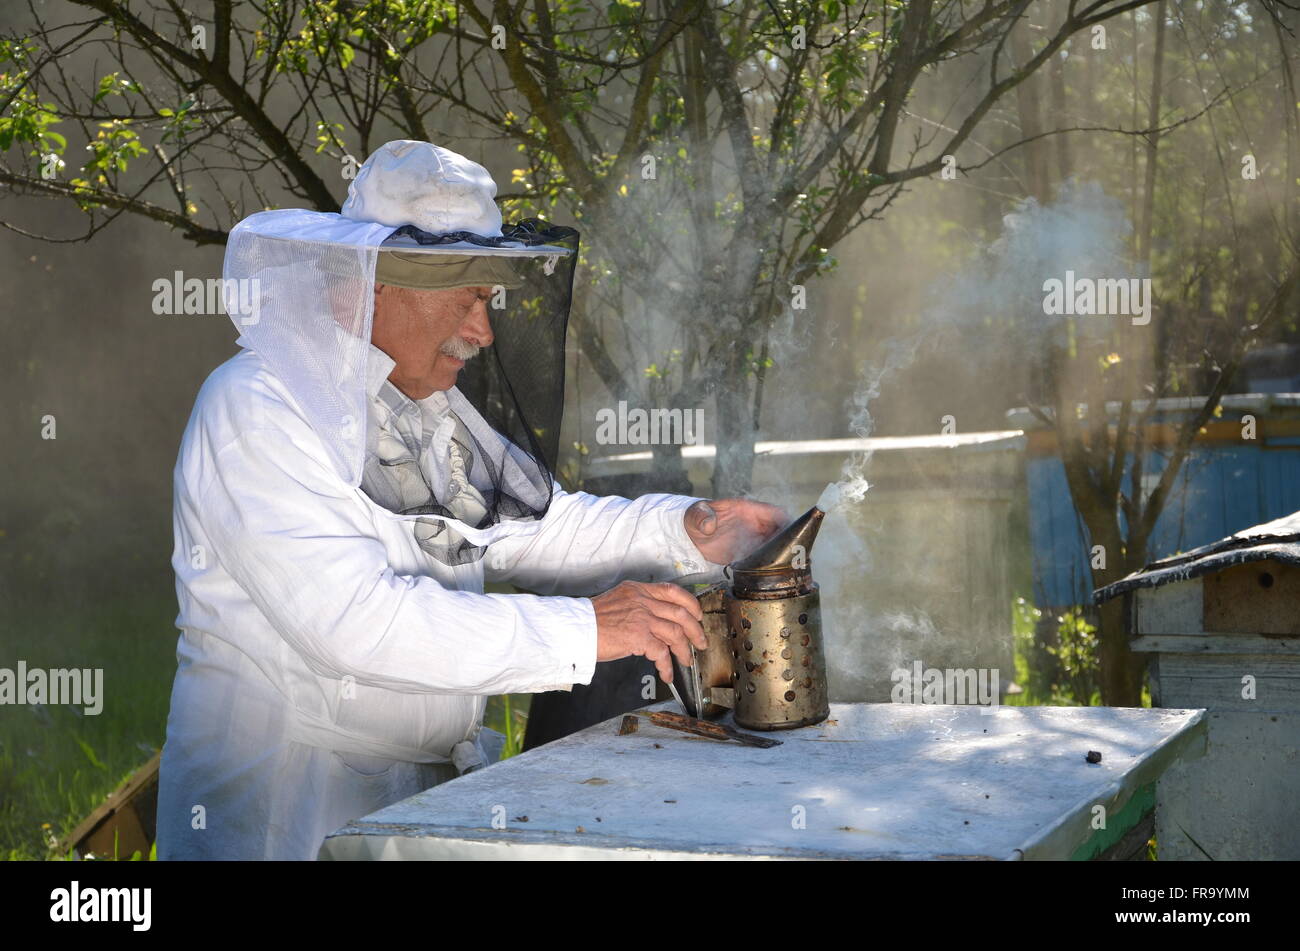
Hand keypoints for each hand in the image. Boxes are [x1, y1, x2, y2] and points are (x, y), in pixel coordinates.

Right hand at [591, 581, 706, 683]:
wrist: (576, 629)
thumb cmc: (592, 620)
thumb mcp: (619, 602)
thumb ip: (639, 606)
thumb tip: (658, 624)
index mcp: (638, 590)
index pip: (672, 591)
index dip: (690, 604)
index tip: (697, 615)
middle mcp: (643, 600)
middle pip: (681, 613)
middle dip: (696, 630)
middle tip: (700, 642)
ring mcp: (642, 618)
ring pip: (676, 633)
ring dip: (684, 650)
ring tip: (686, 660)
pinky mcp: (639, 636)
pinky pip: (661, 653)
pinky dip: (667, 666)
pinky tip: (666, 673)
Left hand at [684, 498, 787, 564]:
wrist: (688, 533)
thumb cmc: (695, 516)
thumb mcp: (697, 513)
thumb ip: (703, 517)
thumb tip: (708, 524)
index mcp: (747, 510)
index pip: (775, 513)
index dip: (786, 521)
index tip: (793, 533)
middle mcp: (753, 525)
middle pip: (780, 531)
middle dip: (788, 541)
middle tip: (792, 555)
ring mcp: (750, 539)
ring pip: (773, 546)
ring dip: (779, 555)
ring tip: (784, 567)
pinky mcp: (744, 553)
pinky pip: (760, 559)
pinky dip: (765, 566)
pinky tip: (767, 574)